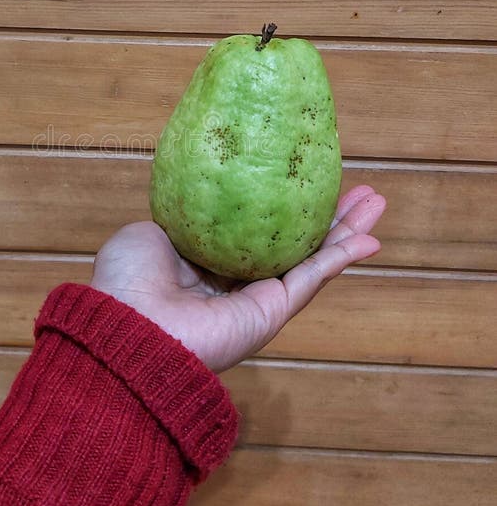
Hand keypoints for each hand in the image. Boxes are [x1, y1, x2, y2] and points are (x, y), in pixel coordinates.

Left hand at [90, 185, 385, 372]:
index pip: (256, 231)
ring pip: (312, 259)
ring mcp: (256, 299)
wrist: (128, 327)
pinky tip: (371, 239)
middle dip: (328, 216)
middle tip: (359, 190)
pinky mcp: (270, 313)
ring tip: (377, 203)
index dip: (283, 206)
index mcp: (205, 262)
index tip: (304, 178)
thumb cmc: (127, 279)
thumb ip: (183, 214)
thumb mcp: (150, 230)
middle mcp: (235, 282)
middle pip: (294, 243)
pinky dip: (342, 258)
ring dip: (347, 232)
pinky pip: (312, 279)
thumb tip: (202, 193)